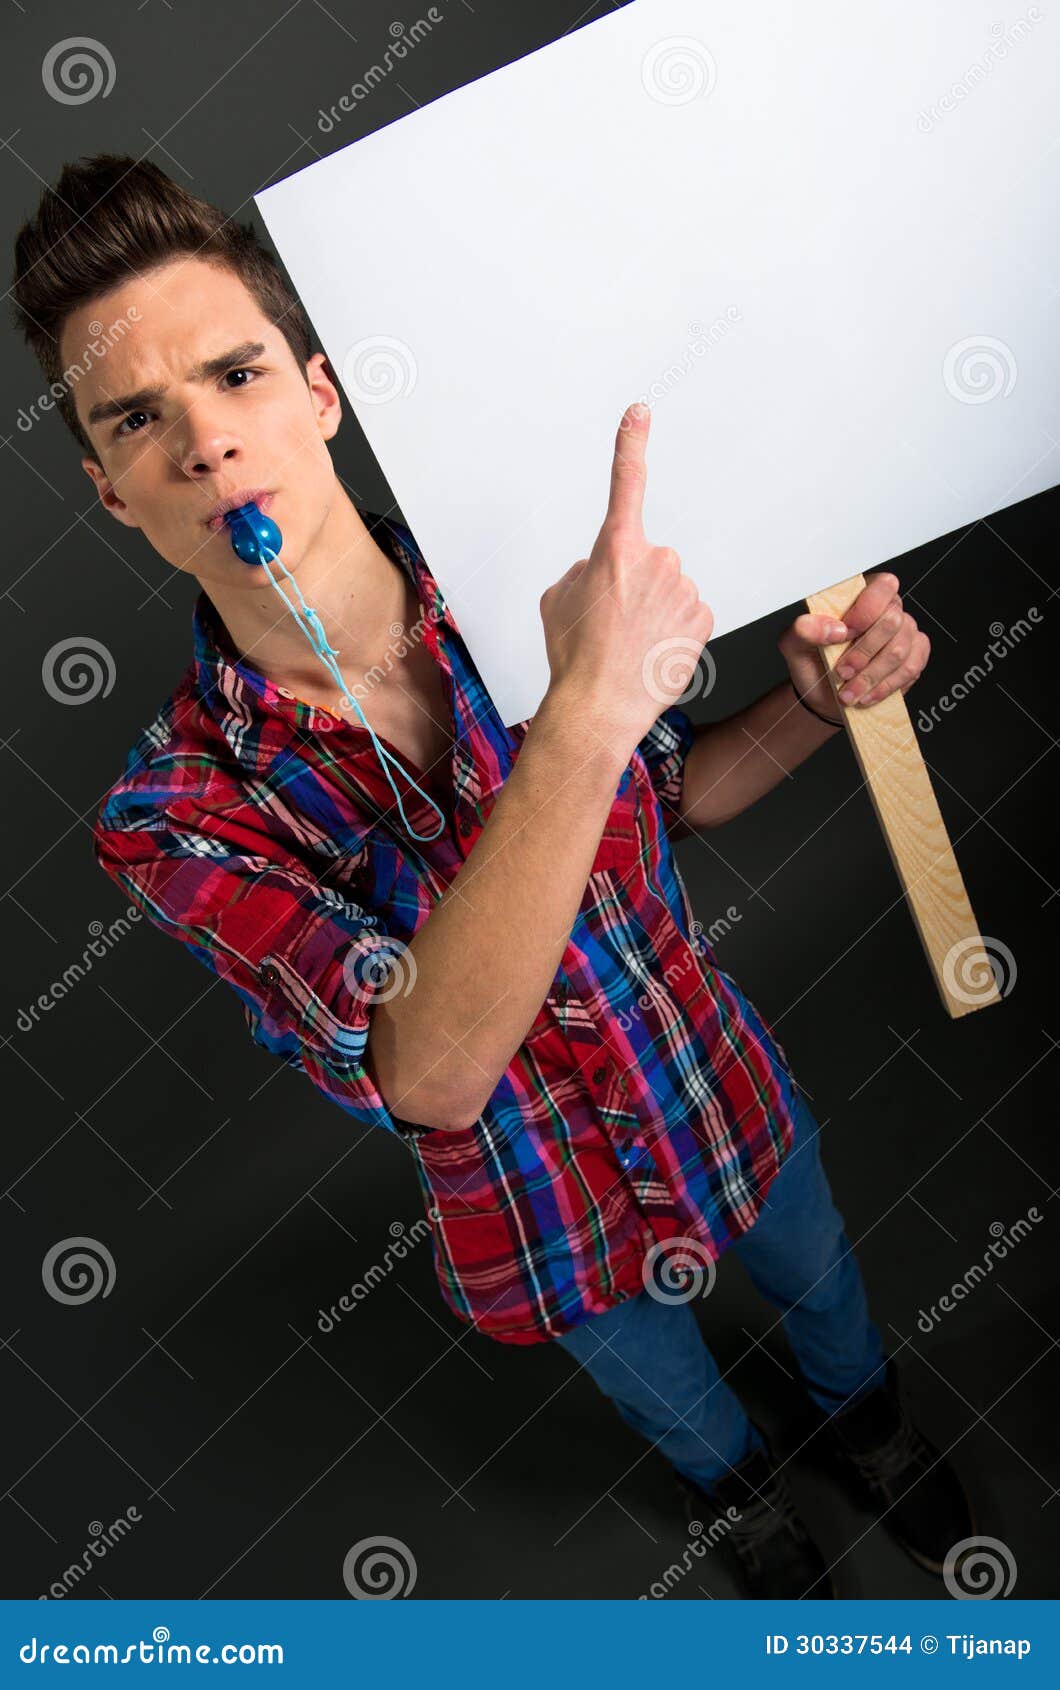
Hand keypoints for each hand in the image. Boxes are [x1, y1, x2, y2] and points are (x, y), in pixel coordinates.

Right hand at [540, 402, 713, 751]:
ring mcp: (684, 589)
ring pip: (669, 588)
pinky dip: (672, 629)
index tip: (640, 413)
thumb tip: (602, 569)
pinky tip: (652, 650)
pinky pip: (687, 612)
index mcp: (615, 548)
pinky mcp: (704, 617)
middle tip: (612, 621)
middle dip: (633, 582)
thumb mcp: (557, 600)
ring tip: (630, 643)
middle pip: (647, 558)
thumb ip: (584, 569)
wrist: (599, 707)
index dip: (632, 442)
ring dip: (653, 609)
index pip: (626, 482)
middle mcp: (657, 561)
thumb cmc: (574, 657)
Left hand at [778, 571, 930, 718]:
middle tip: (842, 671)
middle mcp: (888, 609)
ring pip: (899, 650)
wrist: (825, 696)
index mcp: (861, 595)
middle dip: (864, 652)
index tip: (845, 634)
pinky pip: (910, 668)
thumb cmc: (814, 663)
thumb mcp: (795, 645)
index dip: (866, 610)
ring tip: (849, 692)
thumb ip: (804, 629)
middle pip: (892, 621)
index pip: (881, 586)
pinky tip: (866, 695)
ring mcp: (905, 632)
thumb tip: (832, 629)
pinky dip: (885, 687)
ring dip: (871, 676)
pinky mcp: (915, 656)